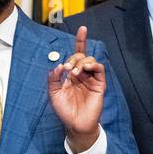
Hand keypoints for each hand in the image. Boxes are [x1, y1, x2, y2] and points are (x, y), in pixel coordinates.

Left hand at [47, 26, 104, 151]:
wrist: (75, 125)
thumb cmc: (65, 111)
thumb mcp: (53, 93)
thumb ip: (53, 78)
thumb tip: (58, 65)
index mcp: (72, 74)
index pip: (77, 54)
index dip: (80, 41)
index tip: (82, 29)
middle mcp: (82, 74)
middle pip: (81, 55)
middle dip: (73, 57)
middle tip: (67, 68)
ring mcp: (92, 78)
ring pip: (90, 59)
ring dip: (81, 62)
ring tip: (74, 72)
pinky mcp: (99, 84)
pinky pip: (99, 68)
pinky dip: (92, 64)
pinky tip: (85, 68)